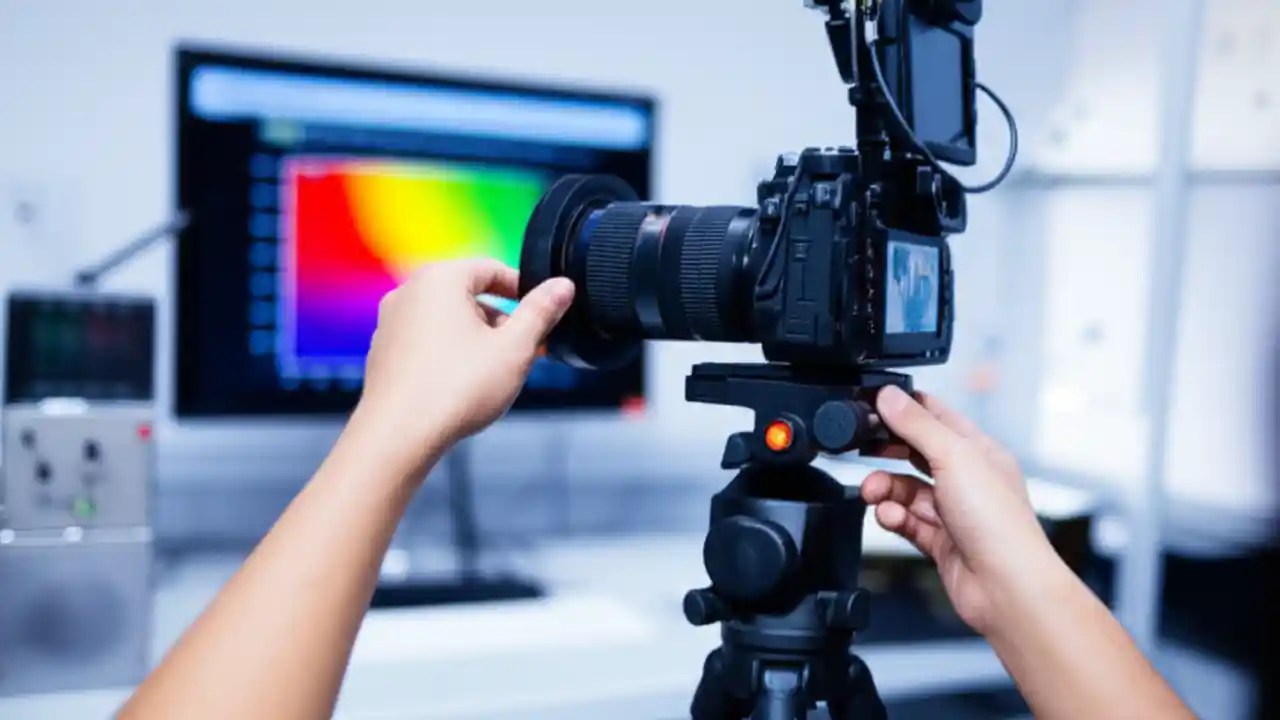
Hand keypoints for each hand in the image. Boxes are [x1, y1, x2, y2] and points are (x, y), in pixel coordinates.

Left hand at [355, 259, 573, 465]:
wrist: (398, 436)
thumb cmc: (456, 389)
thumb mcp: (515, 348)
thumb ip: (541, 312)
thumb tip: (562, 286)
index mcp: (440, 279)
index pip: (492, 269)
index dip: (523, 290)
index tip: (543, 313)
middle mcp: (408, 292)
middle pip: (467, 294)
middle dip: (501, 319)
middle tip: (525, 349)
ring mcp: (390, 322)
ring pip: (446, 319)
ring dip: (476, 338)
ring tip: (497, 371)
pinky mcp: (383, 351)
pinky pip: (425, 341)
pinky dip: (449, 353)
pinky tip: (463, 384)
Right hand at [861, 386, 1057, 634]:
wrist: (1006, 588)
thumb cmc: (999, 523)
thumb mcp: (954, 457)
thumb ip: (917, 424)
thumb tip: (889, 395)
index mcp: (979, 451)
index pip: (937, 417)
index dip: (906, 408)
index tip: (873, 406)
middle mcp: (967, 479)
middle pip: (917, 453)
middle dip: (887, 450)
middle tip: (861, 448)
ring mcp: (953, 512)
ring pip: (906, 490)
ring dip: (885, 488)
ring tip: (872, 492)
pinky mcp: (940, 542)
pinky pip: (906, 521)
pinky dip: (892, 517)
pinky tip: (888, 516)